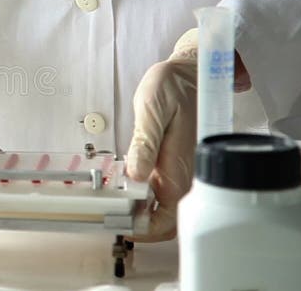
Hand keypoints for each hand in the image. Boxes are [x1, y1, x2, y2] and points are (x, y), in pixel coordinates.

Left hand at [126, 28, 251, 241]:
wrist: (191, 72)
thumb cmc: (173, 86)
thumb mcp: (151, 109)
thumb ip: (144, 143)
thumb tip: (136, 175)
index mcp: (180, 167)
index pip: (168, 218)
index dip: (145, 229)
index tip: (121, 224)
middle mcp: (184, 175)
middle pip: (166, 219)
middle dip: (140, 225)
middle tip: (110, 215)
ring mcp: (181, 171)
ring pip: (163, 207)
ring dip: (140, 212)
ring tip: (112, 203)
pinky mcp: (175, 164)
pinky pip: (161, 191)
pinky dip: (143, 197)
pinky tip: (124, 186)